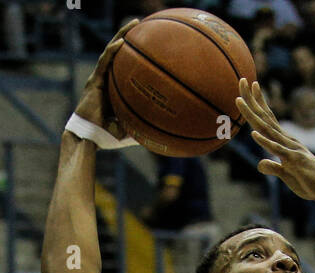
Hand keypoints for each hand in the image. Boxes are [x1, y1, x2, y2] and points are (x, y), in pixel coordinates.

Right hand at [75, 19, 137, 136]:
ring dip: (122, 36)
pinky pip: (104, 62)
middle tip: (141, 26)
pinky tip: (122, 42)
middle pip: (118, 54)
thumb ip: (140, 127)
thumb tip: (159, 134)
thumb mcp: (128, 130)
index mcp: (113, 89)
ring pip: (110, 52)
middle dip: (128, 37)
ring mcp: (99, 78)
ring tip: (134, 25)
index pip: (123, 67)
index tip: (147, 47)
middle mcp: (105, 80)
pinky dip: (113, 51)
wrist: (87, 137)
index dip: (132, 55)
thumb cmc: (106, 137)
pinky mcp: (94, 80)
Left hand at [235, 80, 314, 202]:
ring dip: (252, 115)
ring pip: (267, 129)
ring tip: (238, 101)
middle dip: (252, 100)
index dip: (259, 102)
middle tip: (242, 80)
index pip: (269, 118)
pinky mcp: (294, 161)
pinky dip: (265, 142)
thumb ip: (273, 167)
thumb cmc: (310, 182)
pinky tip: (254, 134)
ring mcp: (291, 149)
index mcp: (285, 141)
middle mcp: (287, 140)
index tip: (250, 85)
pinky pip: (277, 150)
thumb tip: (260, 164)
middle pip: (265, 117)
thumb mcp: (287, 175)